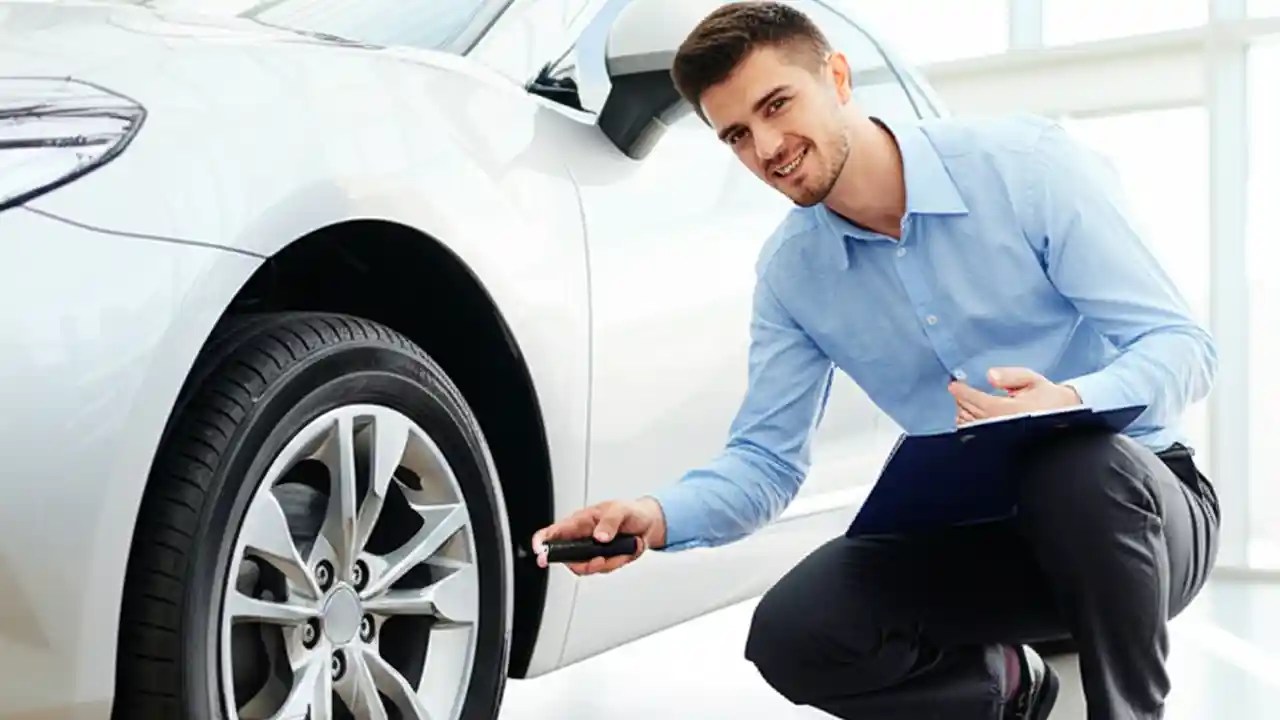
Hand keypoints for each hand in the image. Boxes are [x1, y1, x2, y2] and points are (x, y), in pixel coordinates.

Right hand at [530, 497, 666, 575]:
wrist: (648, 524)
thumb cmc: (629, 512)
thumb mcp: (620, 510)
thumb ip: (609, 522)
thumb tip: (600, 537)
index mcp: (580, 522)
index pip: (554, 532)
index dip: (542, 541)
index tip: (539, 550)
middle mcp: (582, 539)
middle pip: (566, 557)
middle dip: (580, 562)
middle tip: (598, 560)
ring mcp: (592, 552)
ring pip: (586, 567)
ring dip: (605, 562)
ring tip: (619, 551)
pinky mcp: (604, 561)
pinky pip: (604, 569)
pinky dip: (617, 562)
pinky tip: (625, 552)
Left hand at [949, 367, 1081, 425]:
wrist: (1066, 420)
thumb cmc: (1049, 398)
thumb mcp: (1033, 380)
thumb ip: (1010, 376)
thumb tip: (989, 375)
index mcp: (1006, 409)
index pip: (974, 400)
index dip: (961, 391)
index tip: (954, 385)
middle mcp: (998, 424)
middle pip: (966, 412)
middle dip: (962, 400)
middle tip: (962, 391)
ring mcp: (996, 436)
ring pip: (967, 425)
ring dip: (963, 412)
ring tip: (967, 403)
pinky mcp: (998, 444)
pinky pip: (974, 435)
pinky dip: (968, 425)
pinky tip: (972, 418)